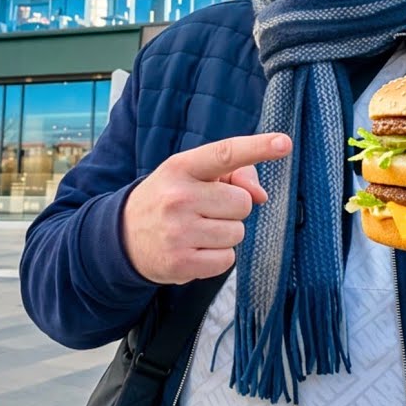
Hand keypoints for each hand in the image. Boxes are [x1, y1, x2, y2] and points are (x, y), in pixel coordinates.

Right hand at [123, 133, 291, 284]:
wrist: (123, 237)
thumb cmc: (169, 200)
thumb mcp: (191, 177)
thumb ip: (233, 175)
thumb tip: (261, 197)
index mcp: (181, 167)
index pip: (225, 153)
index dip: (257, 147)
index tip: (283, 143)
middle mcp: (178, 197)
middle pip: (242, 202)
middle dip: (232, 208)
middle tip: (206, 211)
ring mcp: (178, 232)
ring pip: (237, 233)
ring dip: (225, 234)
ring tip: (198, 231)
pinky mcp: (181, 263)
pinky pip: (227, 260)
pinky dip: (217, 257)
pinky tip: (195, 250)